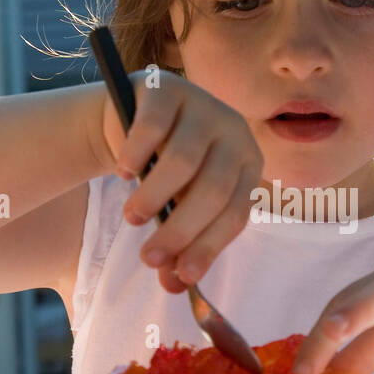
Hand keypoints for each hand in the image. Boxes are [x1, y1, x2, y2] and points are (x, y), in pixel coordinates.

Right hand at [98, 69, 263, 293]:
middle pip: (212, 190)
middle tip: (148, 257)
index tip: (180, 275)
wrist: (134, 118)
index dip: (209, 248)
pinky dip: (135, 156)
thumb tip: (172, 286)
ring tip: (132, 218)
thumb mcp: (177, 208)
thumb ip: (179, 245)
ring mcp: (204, 105)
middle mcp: (235, 132)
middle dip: (179, 231)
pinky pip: (152, 127)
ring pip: (182, 161)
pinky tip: (124, 174)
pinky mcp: (168, 87)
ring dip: (153, 197)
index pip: (236, 213)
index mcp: (249, 166)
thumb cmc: (166, 171)